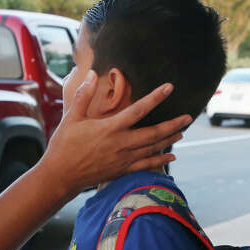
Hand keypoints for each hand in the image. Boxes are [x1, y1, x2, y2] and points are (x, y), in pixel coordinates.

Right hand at [40, 73, 189, 193]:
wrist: (60, 176)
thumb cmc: (63, 145)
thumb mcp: (71, 117)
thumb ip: (84, 95)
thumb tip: (94, 74)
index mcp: (110, 128)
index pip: (138, 109)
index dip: (156, 97)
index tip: (169, 87)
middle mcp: (121, 144)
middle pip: (154, 133)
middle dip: (173, 124)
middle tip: (189, 116)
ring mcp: (123, 159)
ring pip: (153, 148)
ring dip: (169, 139)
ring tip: (182, 131)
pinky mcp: (121, 170)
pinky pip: (146, 165)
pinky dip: (160, 160)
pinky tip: (171, 156)